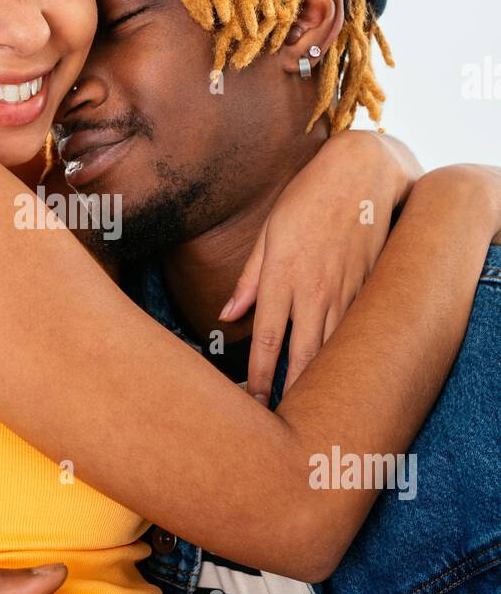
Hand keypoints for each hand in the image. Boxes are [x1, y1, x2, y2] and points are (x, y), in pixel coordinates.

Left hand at [221, 131, 422, 402]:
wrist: (365, 173)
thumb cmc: (308, 198)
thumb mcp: (269, 232)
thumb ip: (248, 278)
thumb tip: (226, 315)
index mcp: (281, 277)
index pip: (265, 342)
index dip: (257, 378)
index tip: (250, 403)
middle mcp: (314, 291)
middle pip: (300, 358)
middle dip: (289, 393)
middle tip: (277, 420)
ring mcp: (345, 292)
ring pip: (331, 351)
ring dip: (318, 382)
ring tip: (307, 409)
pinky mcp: (368, 288)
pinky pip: (354, 333)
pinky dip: (345, 358)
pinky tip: (338, 375)